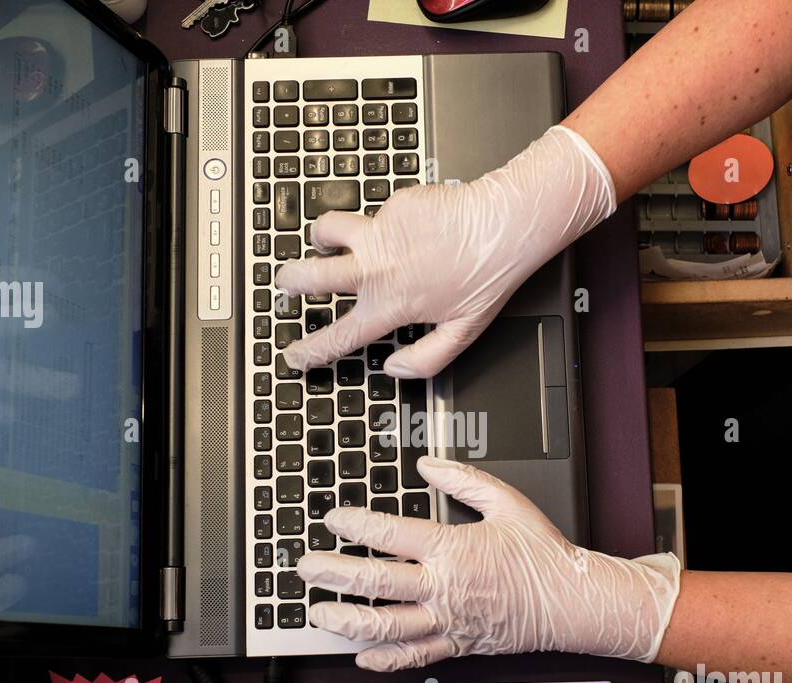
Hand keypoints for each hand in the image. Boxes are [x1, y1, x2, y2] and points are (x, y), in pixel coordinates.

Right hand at [277, 125, 615, 377]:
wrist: (505, 223)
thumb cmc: (488, 274)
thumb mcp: (464, 332)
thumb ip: (426, 359)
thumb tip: (395, 368)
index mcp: (391, 306)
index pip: (339, 336)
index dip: (310, 350)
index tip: (293, 355)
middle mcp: (377, 269)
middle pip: (310, 276)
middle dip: (289, 282)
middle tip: (285, 284)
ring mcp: (380, 233)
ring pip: (327, 230)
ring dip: (322, 237)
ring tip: (328, 242)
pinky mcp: (392, 205)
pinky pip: (373, 214)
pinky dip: (380, 223)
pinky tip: (407, 228)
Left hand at [295, 457, 680, 670]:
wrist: (570, 601)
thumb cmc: (541, 553)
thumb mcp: (507, 502)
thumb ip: (463, 480)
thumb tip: (427, 464)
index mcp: (452, 548)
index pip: (389, 533)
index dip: (354, 524)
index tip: (333, 519)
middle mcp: (443, 587)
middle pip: (374, 581)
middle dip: (332, 574)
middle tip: (304, 568)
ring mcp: (447, 620)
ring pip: (384, 625)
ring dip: (344, 620)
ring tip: (318, 613)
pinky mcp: (455, 644)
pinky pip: (412, 657)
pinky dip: (383, 660)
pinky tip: (359, 658)